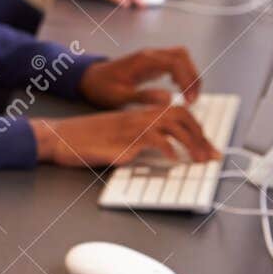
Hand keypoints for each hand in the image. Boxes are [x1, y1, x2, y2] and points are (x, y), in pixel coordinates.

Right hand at [32, 106, 218, 168]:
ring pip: (172, 125)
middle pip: (181, 116)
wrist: (60, 137)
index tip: (209, 147)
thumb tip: (162, 152)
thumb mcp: (117, 137)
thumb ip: (139, 140)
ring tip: (201, 159)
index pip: (177, 113)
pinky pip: (153, 139)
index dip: (197, 129)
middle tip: (213, 156)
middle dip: (202, 136)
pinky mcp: (123, 141)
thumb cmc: (85, 140)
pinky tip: (174, 160)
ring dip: (192, 142)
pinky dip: (168, 148)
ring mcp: (131, 127)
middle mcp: (138, 117)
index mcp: (138, 114)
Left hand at [79, 46, 200, 107]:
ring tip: (190, 96)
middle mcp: (150, 54)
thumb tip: (168, 99)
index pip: (175, 63)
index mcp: (143, 60)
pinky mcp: (152, 62)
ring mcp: (152, 56)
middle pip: (182, 55)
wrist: (90, 79)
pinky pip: (175, 61)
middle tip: (193, 100)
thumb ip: (143, 97)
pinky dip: (183, 73)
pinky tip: (180, 88)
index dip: (187, 80)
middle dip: (193, 76)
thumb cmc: (102, 89)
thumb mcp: (120, 97)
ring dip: (190, 73)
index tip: (189, 100)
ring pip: (181, 56)